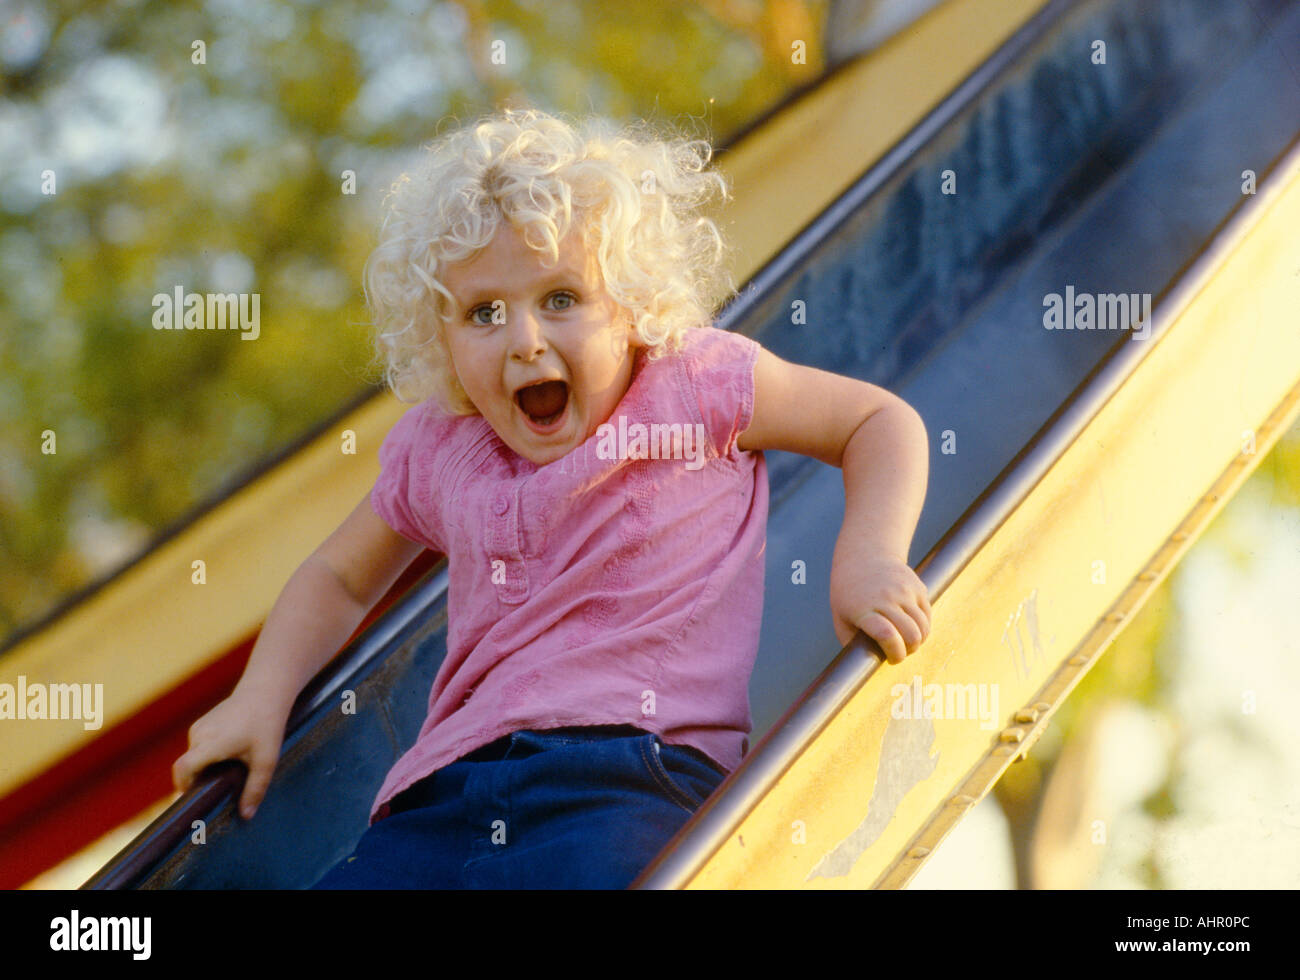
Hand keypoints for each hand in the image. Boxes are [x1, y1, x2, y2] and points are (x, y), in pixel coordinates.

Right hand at [171, 686, 289, 819]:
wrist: (266, 690)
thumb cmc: (267, 724)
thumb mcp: (266, 760)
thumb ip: (256, 788)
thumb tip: (246, 816)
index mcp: (210, 744)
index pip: (183, 769)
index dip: (182, 787)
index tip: (193, 801)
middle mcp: (199, 734)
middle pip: (188, 767)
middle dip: (197, 782)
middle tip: (215, 794)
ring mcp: (200, 727)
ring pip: (194, 757)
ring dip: (204, 769)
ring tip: (226, 776)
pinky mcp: (204, 722)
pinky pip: (199, 747)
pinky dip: (207, 757)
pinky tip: (228, 760)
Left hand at [829, 547, 930, 664]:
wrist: (864, 557)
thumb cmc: (849, 595)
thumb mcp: (841, 618)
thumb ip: (852, 643)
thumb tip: (863, 669)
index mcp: (864, 609)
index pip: (886, 634)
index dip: (895, 652)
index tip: (892, 659)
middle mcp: (885, 598)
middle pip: (911, 634)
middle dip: (908, 651)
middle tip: (899, 653)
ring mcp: (904, 591)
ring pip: (923, 627)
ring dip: (918, 641)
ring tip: (906, 642)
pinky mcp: (917, 587)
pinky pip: (927, 616)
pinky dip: (923, 627)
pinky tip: (911, 627)